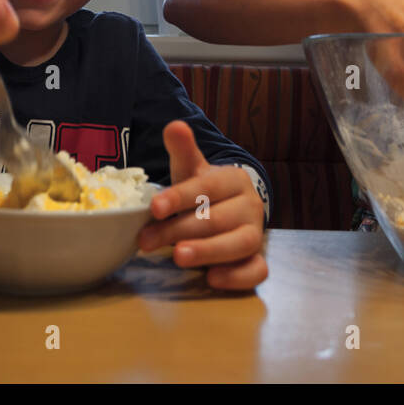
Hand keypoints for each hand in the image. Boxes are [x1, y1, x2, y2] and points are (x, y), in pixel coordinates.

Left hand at [136, 120, 266, 289]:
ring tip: (177, 257)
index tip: (153, 208)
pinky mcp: (256, 260)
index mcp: (234, 180)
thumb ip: (182, 150)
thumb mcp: (191, 170)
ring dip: (208, 251)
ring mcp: (256, 234)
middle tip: (146, 241)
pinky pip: (256, 271)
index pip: (207, 187)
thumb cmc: (204, 192)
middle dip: (179, 230)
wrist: (229, 209)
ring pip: (240, 244)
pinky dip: (237, 277)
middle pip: (217, 218)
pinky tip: (211, 279)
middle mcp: (250, 205)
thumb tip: (174, 125)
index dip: (180, 197)